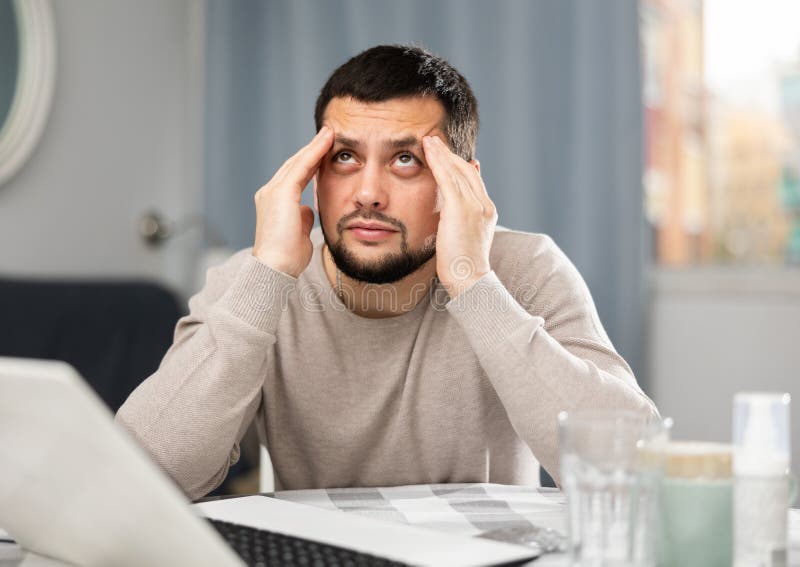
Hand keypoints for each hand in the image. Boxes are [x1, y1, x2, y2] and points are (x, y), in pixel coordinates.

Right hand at [252, 127, 333, 276]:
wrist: (276, 268)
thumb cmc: (288, 258)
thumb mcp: (299, 233)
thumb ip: (302, 218)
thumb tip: (308, 210)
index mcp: (274, 202)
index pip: (294, 176)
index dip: (309, 162)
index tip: (324, 151)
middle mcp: (269, 192)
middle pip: (294, 165)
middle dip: (312, 149)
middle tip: (328, 134)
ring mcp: (272, 191)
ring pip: (297, 162)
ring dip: (315, 147)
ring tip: (330, 133)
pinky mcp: (280, 193)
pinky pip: (301, 168)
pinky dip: (314, 153)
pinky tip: (326, 143)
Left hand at [422, 135, 496, 297]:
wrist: (470, 280)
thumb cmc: (463, 268)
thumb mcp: (464, 240)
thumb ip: (461, 223)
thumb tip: (452, 213)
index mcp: (487, 212)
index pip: (473, 181)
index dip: (460, 166)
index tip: (448, 156)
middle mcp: (484, 205)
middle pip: (466, 171)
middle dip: (450, 155)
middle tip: (434, 140)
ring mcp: (475, 205)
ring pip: (457, 170)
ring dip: (442, 153)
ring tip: (429, 139)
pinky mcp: (461, 208)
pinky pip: (447, 177)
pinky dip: (438, 161)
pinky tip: (428, 149)